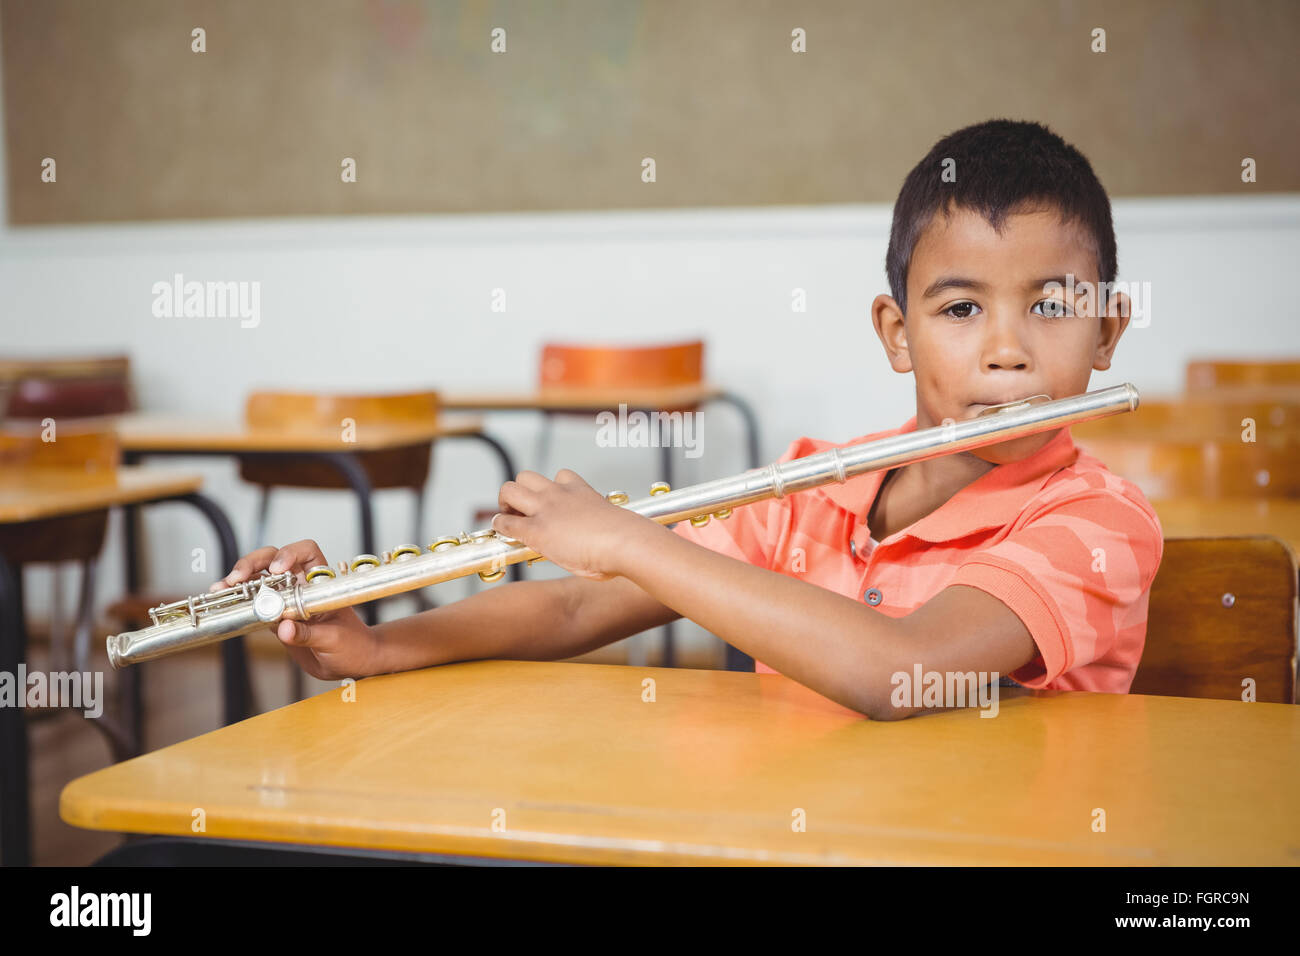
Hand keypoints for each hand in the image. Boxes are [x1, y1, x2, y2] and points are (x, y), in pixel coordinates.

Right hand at [210, 539, 384, 679]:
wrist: (351, 664)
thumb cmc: (353, 646)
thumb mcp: (334, 640)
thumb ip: (309, 634)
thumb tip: (283, 627)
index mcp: (321, 582)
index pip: (307, 552)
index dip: (290, 553)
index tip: (276, 568)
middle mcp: (301, 585)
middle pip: (274, 559)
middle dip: (253, 563)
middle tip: (238, 578)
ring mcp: (286, 599)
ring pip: (259, 578)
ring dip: (239, 580)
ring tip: (222, 588)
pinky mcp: (275, 616)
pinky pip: (253, 603)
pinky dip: (237, 600)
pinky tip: (222, 600)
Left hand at [492, 468, 652, 580]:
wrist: (624, 542)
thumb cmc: (625, 541)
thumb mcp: (611, 525)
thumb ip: (601, 531)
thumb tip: (604, 554)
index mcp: (580, 491)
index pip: (560, 476)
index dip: (550, 490)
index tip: (551, 506)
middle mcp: (558, 494)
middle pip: (525, 476)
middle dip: (519, 492)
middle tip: (522, 511)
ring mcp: (545, 509)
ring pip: (509, 489)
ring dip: (506, 503)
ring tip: (511, 519)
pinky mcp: (535, 530)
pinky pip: (506, 522)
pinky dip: (502, 526)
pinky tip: (506, 535)